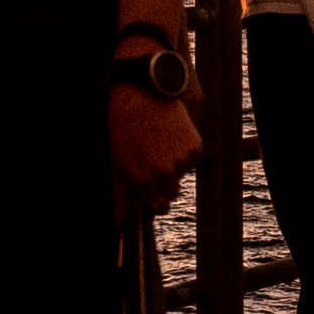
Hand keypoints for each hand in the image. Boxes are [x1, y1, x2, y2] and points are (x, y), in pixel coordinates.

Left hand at [107, 75, 200, 200]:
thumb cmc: (123, 125)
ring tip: (160, 143)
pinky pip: (192, 159)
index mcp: (142, 180)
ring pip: (182, 174)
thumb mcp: (118, 160)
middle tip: (156, 164)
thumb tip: (121, 220)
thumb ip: (124, 191)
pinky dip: (185, 152)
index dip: (156, 200)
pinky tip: (172, 136)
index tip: (154, 194)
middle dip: (164, 184)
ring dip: (175, 165)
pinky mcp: (194, 147)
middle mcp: (164, 174)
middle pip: (172, 193)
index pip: (158, 206)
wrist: (140, 93)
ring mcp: (181, 160)